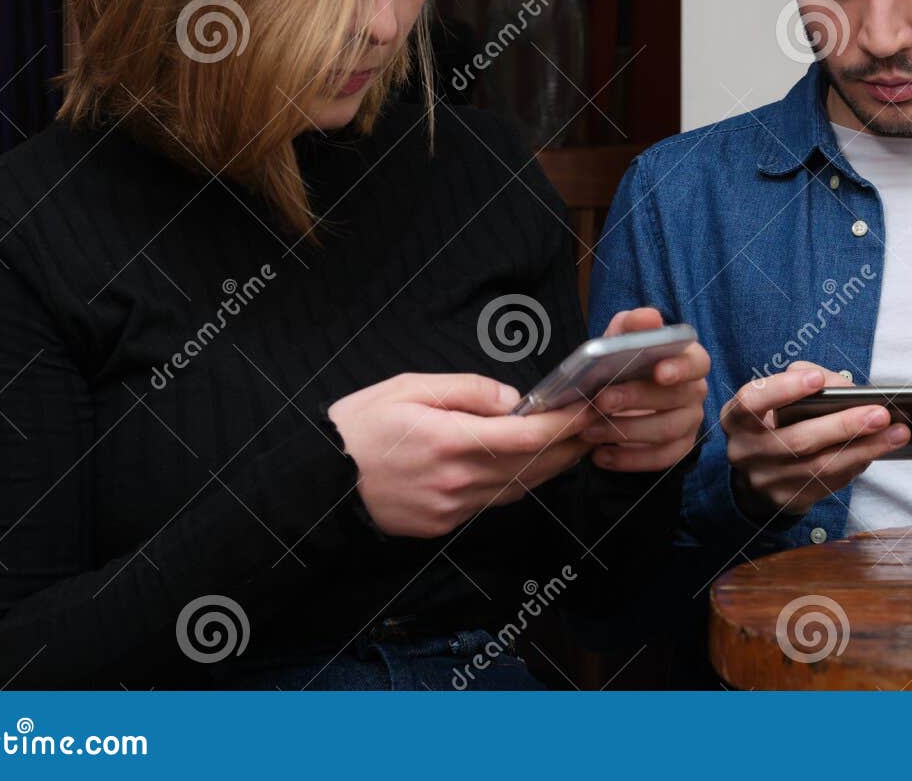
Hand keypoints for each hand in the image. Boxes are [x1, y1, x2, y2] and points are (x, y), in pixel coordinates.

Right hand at [327, 372, 594, 538]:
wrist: (316, 480)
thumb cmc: (360, 424)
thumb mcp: (409, 386)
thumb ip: (467, 390)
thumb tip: (513, 401)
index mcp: (449, 441)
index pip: (527, 437)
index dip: (565, 425)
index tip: (587, 409)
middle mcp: (456, 481)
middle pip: (532, 468)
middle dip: (569, 447)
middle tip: (594, 426)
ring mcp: (450, 509)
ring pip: (517, 489)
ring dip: (548, 468)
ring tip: (570, 444)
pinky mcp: (442, 524)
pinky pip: (491, 502)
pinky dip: (516, 483)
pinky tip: (524, 465)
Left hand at [578, 307, 709, 471]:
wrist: (615, 395)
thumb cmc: (624, 361)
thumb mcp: (622, 338)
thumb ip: (632, 325)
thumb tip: (649, 318)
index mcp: (687, 359)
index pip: (697, 362)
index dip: (681, 368)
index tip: (659, 372)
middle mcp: (694, 391)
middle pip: (676, 397)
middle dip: (636, 399)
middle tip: (601, 400)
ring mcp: (689, 422)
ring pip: (666, 431)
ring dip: (625, 431)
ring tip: (590, 431)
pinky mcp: (678, 448)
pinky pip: (661, 459)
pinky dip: (628, 460)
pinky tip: (601, 455)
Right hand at [722, 362, 908, 519]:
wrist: (755, 476)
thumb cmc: (772, 423)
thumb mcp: (774, 398)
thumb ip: (802, 380)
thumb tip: (841, 388)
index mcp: (736, 418)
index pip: (752, 401)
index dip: (784, 389)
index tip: (817, 378)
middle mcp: (745, 452)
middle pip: (798, 440)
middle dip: (843, 425)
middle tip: (879, 413)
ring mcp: (766, 481)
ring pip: (821, 467)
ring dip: (864, 449)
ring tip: (896, 433)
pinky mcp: (789, 500)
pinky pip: (829, 483)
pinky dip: (857, 464)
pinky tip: (878, 449)